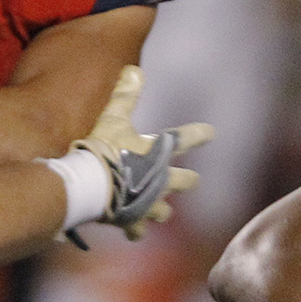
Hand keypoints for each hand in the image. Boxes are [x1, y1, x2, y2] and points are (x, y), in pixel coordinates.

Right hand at [69, 66, 209, 245]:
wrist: (89, 185)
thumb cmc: (102, 149)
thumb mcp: (112, 119)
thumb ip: (124, 96)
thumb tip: (135, 70)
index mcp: (157, 153)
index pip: (183, 139)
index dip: (198, 135)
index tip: (211, 133)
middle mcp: (160, 180)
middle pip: (185, 182)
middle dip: (187, 181)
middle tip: (192, 181)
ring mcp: (148, 203)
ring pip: (164, 211)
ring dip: (161, 210)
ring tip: (160, 211)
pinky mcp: (133, 220)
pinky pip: (138, 230)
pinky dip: (134, 229)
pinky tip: (133, 231)